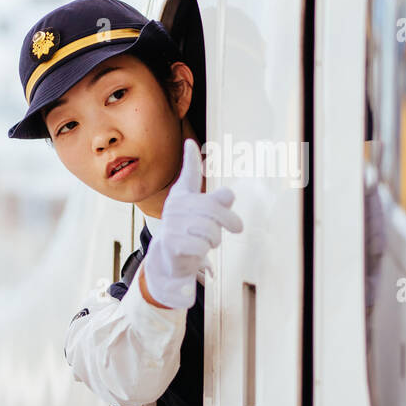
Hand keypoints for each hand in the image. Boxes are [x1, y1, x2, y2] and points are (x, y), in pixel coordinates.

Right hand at [141, 138, 242, 308]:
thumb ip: (217, 203)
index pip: (189, 176)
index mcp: (182, 196)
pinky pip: (200, 246)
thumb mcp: (204, 217)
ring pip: (210, 229)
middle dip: (229, 220)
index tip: (190, 142)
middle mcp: (175, 207)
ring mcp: (171, 224)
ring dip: (215, 239)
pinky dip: (203, 251)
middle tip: (237, 228)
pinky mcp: (171, 244)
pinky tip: (195, 252)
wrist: (168, 262)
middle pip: (213, 208)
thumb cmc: (189, 234)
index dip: (190, 159)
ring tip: (208, 241)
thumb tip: (230, 194)